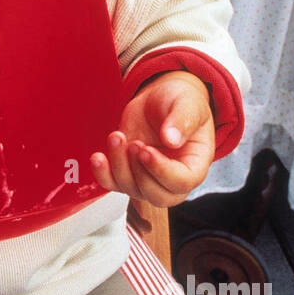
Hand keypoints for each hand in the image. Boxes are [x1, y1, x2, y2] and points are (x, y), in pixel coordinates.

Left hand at [90, 71, 214, 206]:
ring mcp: (148, 176)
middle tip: (134, 144)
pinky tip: (98, 157)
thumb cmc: (179, 102)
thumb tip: (172, 139)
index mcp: (195, 164)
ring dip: (119, 166)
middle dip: (140, 173)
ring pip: (132, 189)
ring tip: (117, 136)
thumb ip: (182, 120)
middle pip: (158, 196)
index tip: (146, 151)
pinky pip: (113, 184)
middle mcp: (173, 176)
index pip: (182, 182)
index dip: (162, 171)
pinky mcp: (127, 171)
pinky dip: (103, 174)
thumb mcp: (186, 104)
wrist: (158, 98)